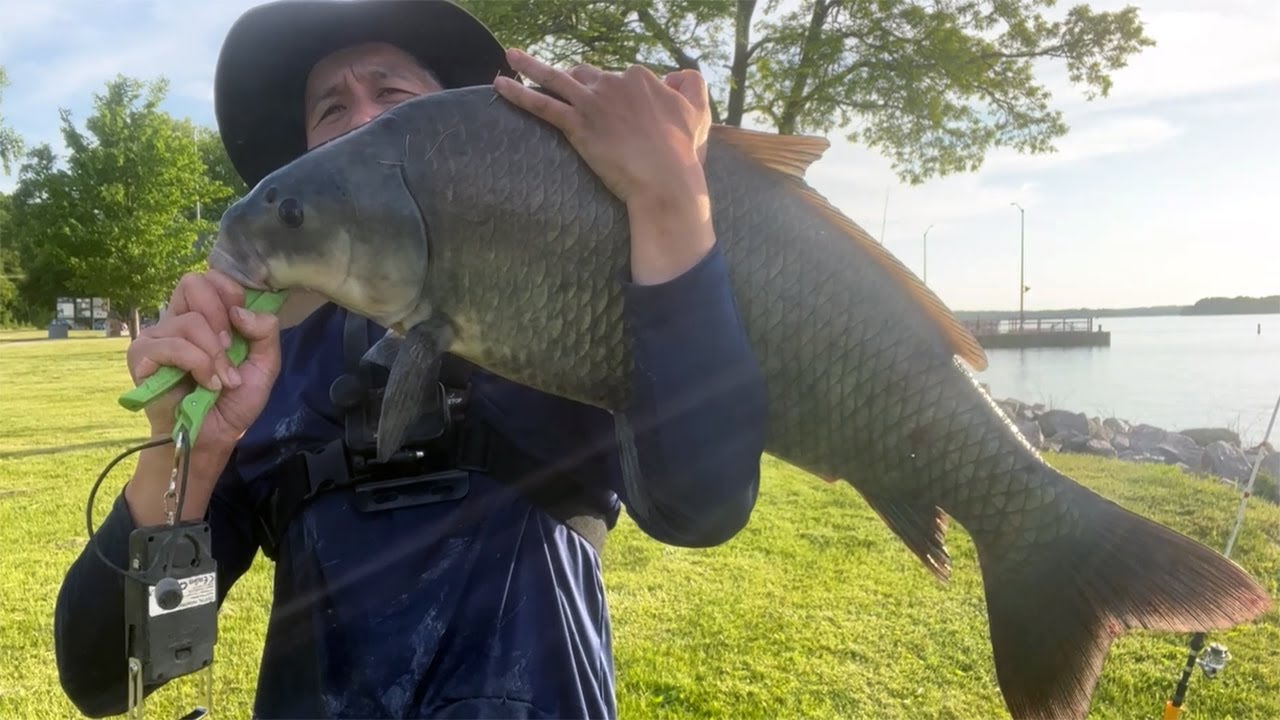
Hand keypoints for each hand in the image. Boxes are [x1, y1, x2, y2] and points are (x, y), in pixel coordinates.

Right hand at [127, 270, 280, 460]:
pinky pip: (173, 346)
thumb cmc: (234, 400)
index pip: (209, 277)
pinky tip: (206, 384)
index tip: (241, 323)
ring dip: (216, 355)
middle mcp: (177, 319)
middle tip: (231, 347)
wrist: (213, 436)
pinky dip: (198, 365)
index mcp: (204, 315)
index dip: (230, 292)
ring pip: (190, 321)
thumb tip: (239, 311)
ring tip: (223, 380)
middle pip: (193, 282)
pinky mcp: (142, 356)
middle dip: (221, 316)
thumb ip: (264, 331)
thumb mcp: (264, 363)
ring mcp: (157, 336)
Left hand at [495, 50, 717, 284]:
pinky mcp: (576, 125)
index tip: (614, 111)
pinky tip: (499, 83)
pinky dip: (517, 92)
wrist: (665, 180)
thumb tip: (675, 76)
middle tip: (568, 97)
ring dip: (531, 66)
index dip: (613, 93)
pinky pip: (540, 103)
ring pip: (556, 78)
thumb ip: (690, 85)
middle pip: (586, 75)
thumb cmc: (683, 153)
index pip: (618, 76)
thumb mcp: (698, 111)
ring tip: (512, 58)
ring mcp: (592, 103)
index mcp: (640, 77)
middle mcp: (614, 82)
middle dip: (577, 84)